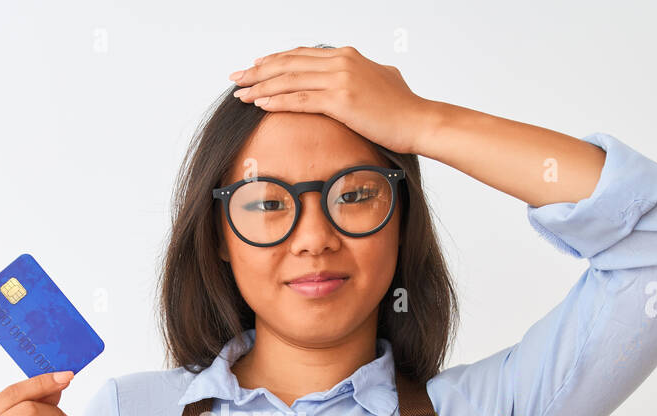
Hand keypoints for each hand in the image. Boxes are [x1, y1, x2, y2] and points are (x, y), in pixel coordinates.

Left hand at [229, 45, 437, 155]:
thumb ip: (359, 75)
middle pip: (289, 63)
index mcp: (346, 56)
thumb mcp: (379, 81)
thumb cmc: (402, 108)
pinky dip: (277, 101)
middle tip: (236, 78)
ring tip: (240, 94)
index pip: (301, 54)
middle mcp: (341, 61)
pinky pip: (301, 99)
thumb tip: (353, 79)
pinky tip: (260, 104)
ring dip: (260, 86)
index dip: (275, 60)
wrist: (419, 121)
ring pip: (289, 80)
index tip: (255, 67)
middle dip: (258, 71)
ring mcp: (341, 79)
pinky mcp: (341, 100)